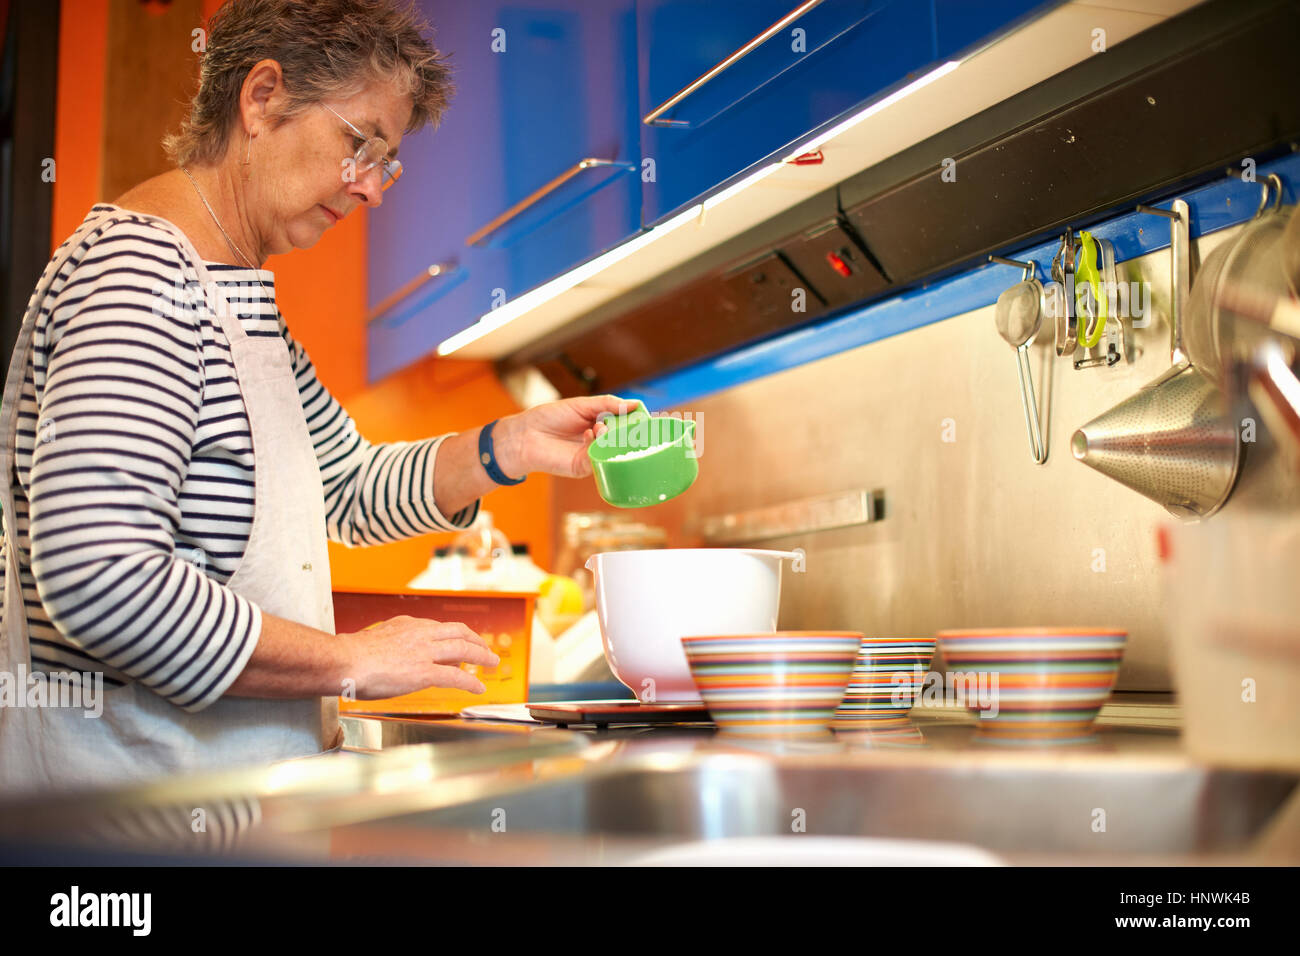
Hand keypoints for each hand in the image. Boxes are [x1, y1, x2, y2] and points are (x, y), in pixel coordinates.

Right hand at [340, 616, 499, 698]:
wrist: (343, 661)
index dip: (454, 635)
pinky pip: (456, 677)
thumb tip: (394, 655)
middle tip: (485, 649)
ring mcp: (424, 653)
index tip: (461, 641)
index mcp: (408, 625)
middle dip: (476, 640)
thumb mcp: (376, 639)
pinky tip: (479, 688)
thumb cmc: (350, 655)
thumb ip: (391, 643)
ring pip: (464, 650)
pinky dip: (471, 682)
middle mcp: (420, 634)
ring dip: (482, 656)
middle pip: (458, 632)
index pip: (439, 627)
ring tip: (492, 663)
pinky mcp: (424, 672)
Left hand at [495, 395, 640, 479]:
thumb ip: (607, 404)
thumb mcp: (582, 405)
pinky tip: (589, 434)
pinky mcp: (584, 467)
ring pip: (614, 450)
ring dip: (611, 437)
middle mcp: (600, 441)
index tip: (643, 414)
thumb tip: (634, 404)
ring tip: (600, 427)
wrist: (525, 435)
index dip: (636, 420)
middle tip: (629, 423)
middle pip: (624, 439)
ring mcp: (594, 455)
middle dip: (628, 431)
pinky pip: (600, 459)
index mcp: (601, 424)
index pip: (626, 424)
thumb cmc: (550, 418)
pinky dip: (598, 444)